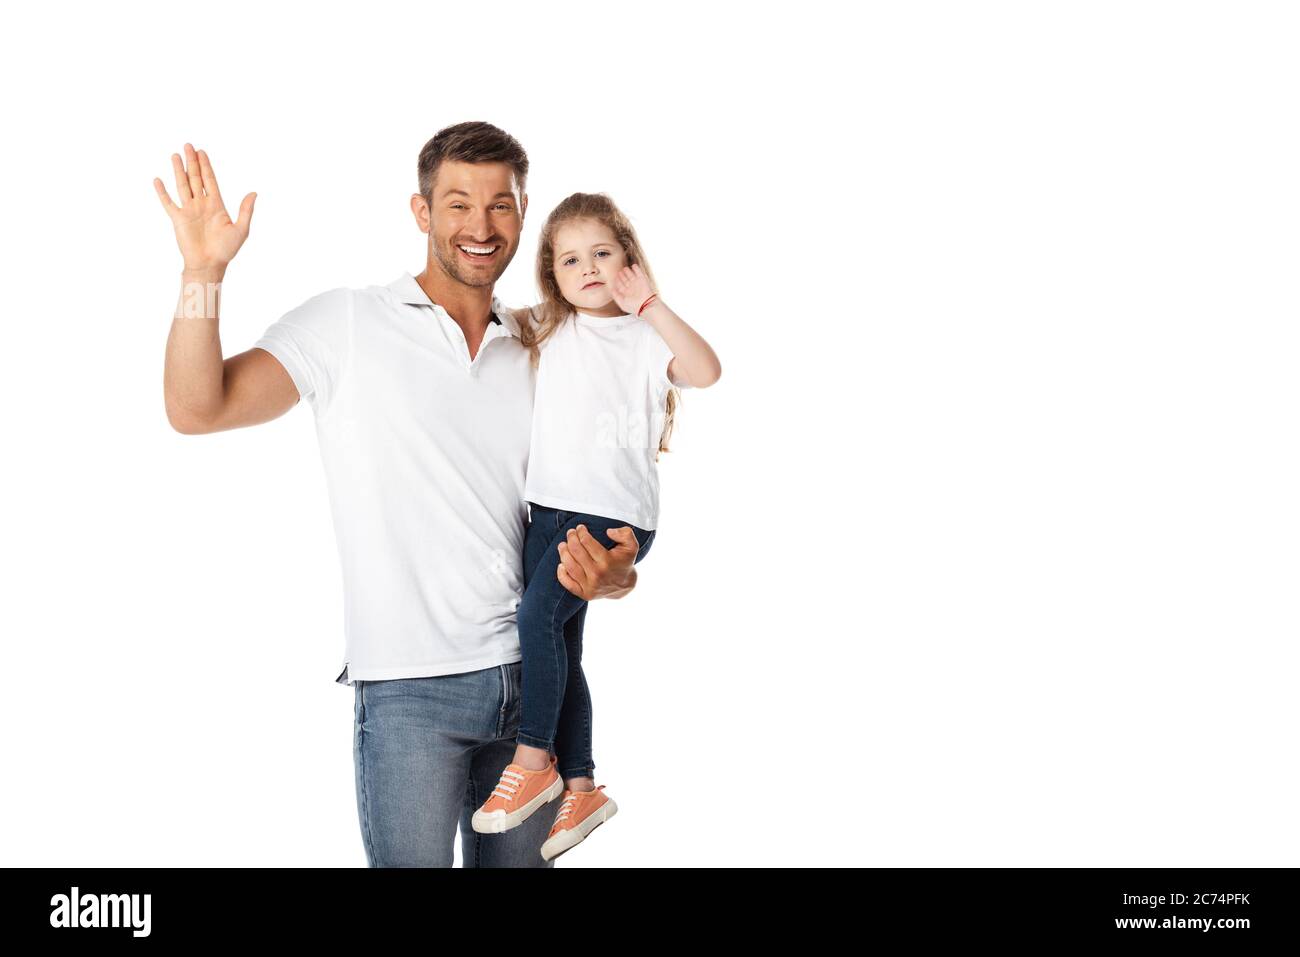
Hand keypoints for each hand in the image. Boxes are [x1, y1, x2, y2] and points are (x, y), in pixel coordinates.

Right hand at [154, 143, 256, 274]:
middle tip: (188, 145)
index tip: (202, 152)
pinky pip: (168, 202)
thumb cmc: (227, 250)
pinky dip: (162, 192)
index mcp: (217, 205)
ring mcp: (189, 211)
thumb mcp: (241, 229)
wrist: (210, 264)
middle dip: (192, 162)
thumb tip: (254, 193)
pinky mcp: (178, 219)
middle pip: (196, 178)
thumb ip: (246, 210)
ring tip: (175, 155)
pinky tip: (157, 180)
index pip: (210, 181)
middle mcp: (202, 205)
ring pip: (182, 185)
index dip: (206, 166)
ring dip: (178, 170)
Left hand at [557, 525, 638, 599]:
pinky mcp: (584, 594)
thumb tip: (609, 532)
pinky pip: (568, 583)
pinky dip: (561, 573)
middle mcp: (597, 574)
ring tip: (563, 545)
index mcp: (607, 561)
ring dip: (563, 553)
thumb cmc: (624, 562)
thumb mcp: (631, 546)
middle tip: (570, 533)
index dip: (581, 532)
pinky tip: (561, 564)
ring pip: (570, 566)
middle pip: (576, 551)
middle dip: (571, 538)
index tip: (580, 528)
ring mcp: (590, 585)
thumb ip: (625, 534)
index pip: (587, 542)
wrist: (625, 585)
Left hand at [609, 264, 654, 316]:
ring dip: (628, 271)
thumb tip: (611, 289)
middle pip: (625, 280)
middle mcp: (631, 288)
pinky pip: (639, 272)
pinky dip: (636, 268)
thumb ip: (616, 296)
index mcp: (626, 293)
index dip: (617, 281)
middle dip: (622, 276)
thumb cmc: (633, 306)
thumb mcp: (622, 303)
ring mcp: (637, 283)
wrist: (645, 304)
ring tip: (625, 268)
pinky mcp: (642, 279)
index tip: (615, 278)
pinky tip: (633, 266)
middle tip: (619, 272)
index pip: (621, 286)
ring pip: (631, 275)